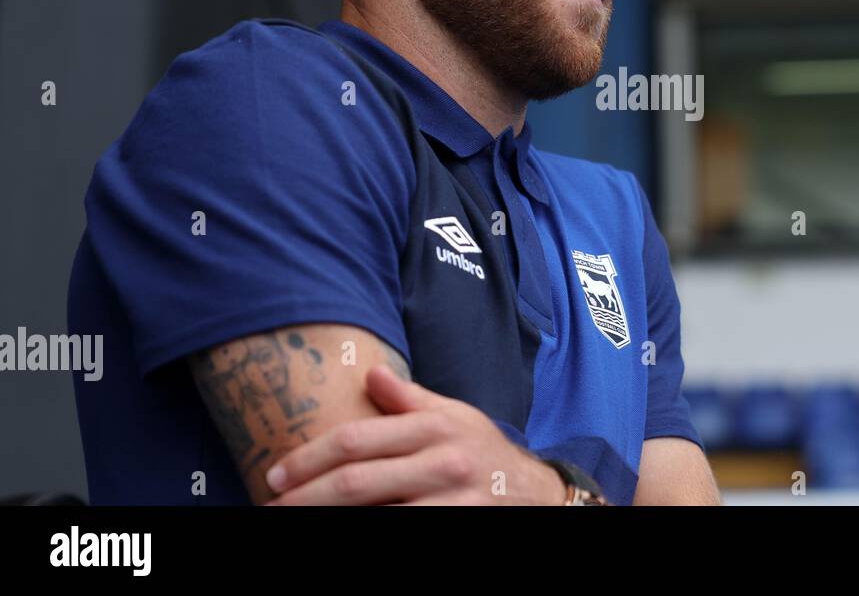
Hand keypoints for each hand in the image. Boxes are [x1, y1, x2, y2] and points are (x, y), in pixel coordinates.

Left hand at [263, 365, 566, 505]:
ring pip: (373, 517)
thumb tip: (368, 374)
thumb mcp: (454, 416)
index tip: (276, 475)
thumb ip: (409, 399)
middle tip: (271, 507)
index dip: (309, 458)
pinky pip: (399, 534)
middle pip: (355, 483)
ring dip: (329, 523)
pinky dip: (365, 533)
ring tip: (297, 523)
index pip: (356, 442)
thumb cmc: (484, 452)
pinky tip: (341, 535)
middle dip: (304, 498)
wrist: (537, 495)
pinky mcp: (457, 528)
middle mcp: (443, 463)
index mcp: (435, 427)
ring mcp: (452, 502)